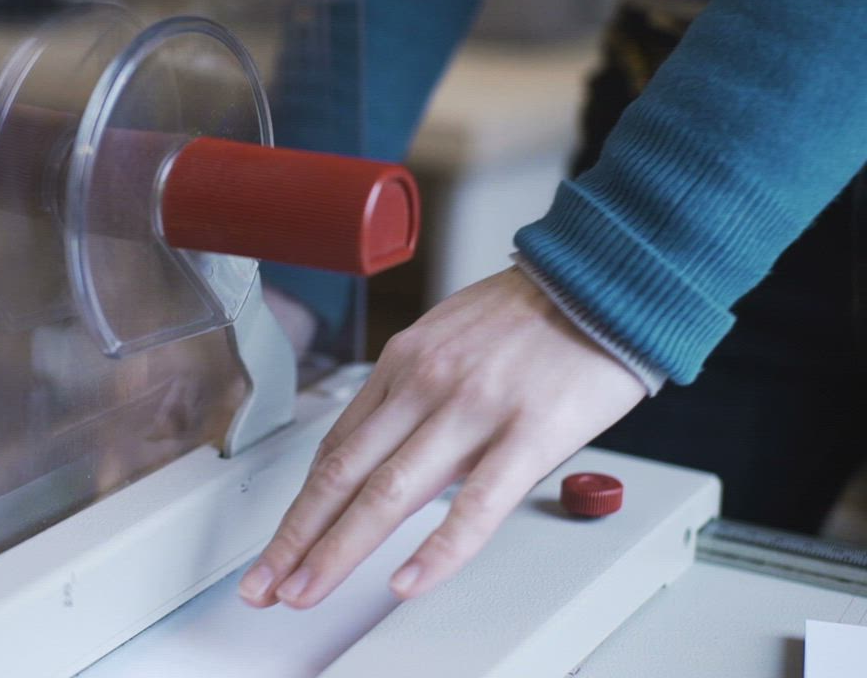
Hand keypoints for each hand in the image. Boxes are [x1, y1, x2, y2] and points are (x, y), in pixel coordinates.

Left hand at [238, 267, 644, 608]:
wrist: (604, 280)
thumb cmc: (530, 314)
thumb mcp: (447, 339)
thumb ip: (413, 395)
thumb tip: (384, 453)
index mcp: (403, 363)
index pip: (335, 449)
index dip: (300, 507)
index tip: (279, 545)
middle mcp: (424, 384)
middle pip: (343, 475)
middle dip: (296, 539)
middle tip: (265, 585)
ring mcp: (472, 409)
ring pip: (388, 494)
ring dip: (337, 551)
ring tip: (305, 590)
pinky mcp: (527, 433)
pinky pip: (474, 505)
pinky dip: (436, 551)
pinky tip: (407, 582)